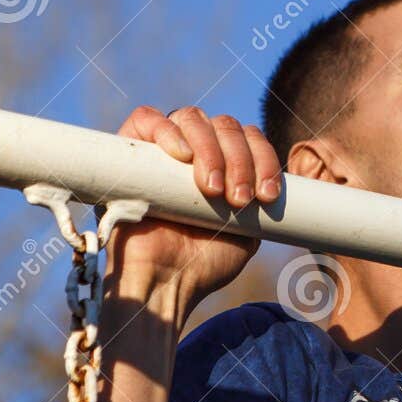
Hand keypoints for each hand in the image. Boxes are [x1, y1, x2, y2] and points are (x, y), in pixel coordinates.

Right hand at [102, 105, 281, 316]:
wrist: (164, 284)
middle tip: (239, 199)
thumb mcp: (248, 230)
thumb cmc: (203, 262)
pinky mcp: (129, 151)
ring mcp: (160, 149)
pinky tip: (181, 156)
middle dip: (240, 160)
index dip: (264, 159)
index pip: (248, 136)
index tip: (268, 196)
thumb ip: (259, 198)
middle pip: (224, 125)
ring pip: (192, 118)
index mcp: (222, 164)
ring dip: (211, 151)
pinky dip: (168, 131)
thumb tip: (272, 176)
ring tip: (212, 191)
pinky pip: (147, 119)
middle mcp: (192, 151)